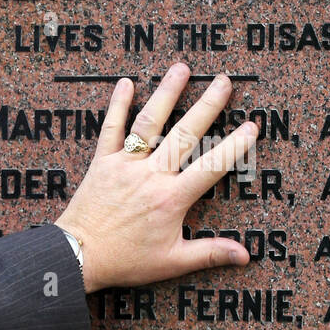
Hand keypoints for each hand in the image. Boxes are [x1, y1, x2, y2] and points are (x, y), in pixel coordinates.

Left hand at [55, 63, 258, 292]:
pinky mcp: (102, 162)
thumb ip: (210, 254)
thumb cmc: (126, 261)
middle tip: (224, 81)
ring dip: (166, 93)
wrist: (78, 257)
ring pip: (149, 123)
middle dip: (207, 106)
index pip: (212, 166)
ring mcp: (125, 165)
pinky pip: (111, 129)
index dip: (234, 146)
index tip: (251, 126)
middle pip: (184, 134)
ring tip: (182, 68)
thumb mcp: (172, 261)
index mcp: (172, 199)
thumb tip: (245, 256)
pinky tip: (126, 83)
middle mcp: (151, 175)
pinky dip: (117, 105)